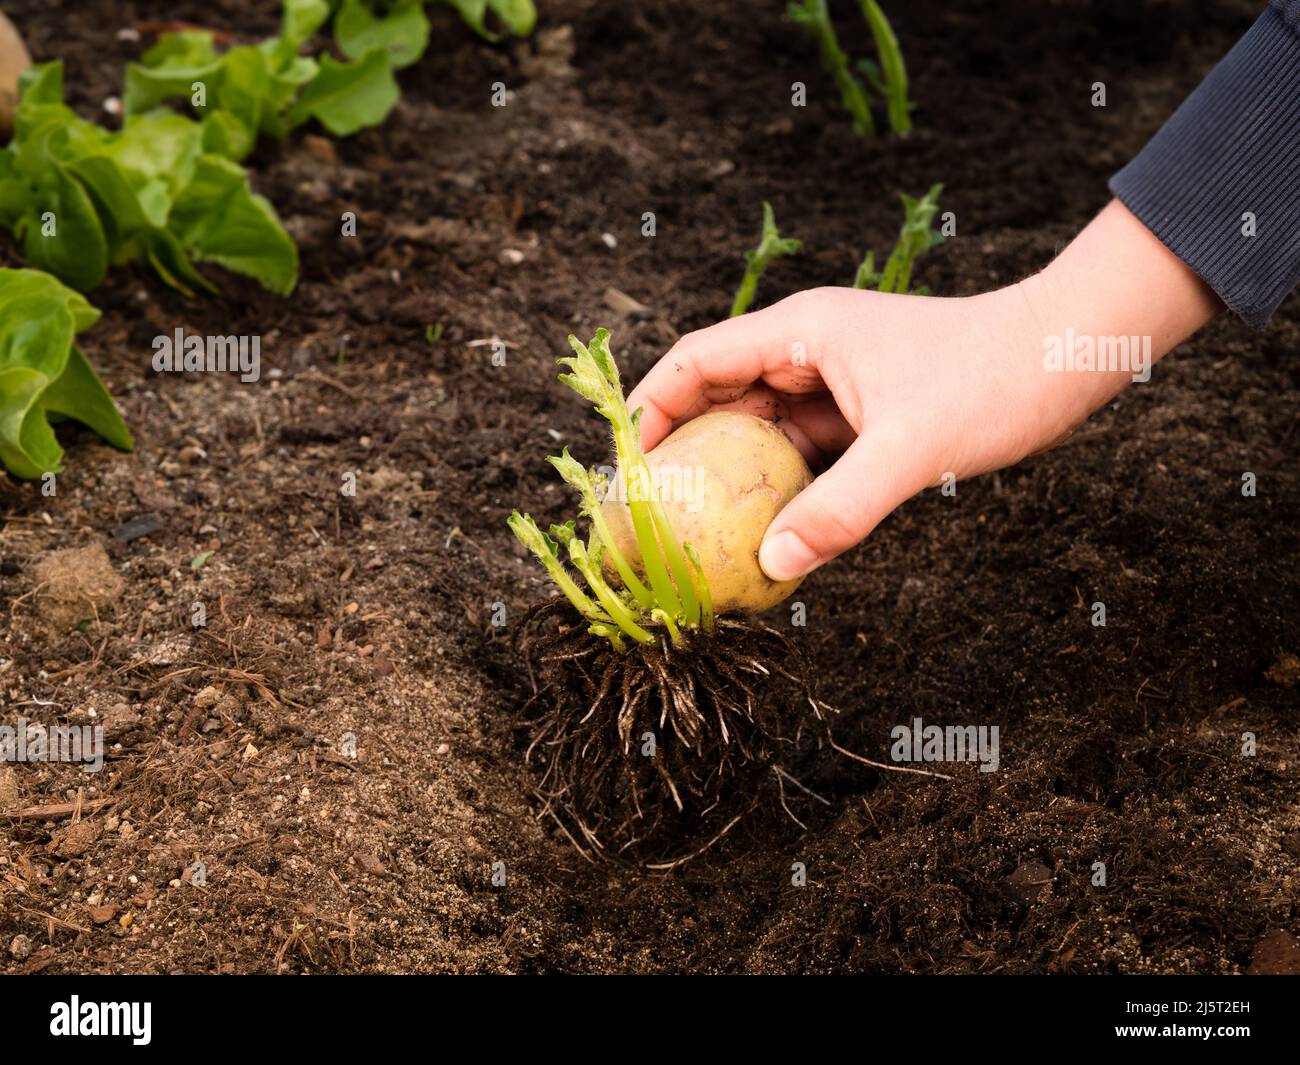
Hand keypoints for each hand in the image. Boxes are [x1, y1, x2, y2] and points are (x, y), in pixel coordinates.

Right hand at [626, 200, 1219, 581]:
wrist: (1071, 354)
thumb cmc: (995, 378)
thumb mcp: (911, 449)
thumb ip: (840, 509)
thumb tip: (772, 565)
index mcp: (802, 333)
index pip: (696, 361)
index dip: (648, 408)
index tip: (621, 464)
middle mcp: (809, 353)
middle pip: (719, 398)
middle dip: (681, 451)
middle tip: (650, 511)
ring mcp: (836, 384)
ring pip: (762, 433)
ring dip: (732, 477)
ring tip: (697, 532)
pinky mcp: (863, 415)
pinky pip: (803, 455)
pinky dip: (781, 490)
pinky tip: (769, 534)